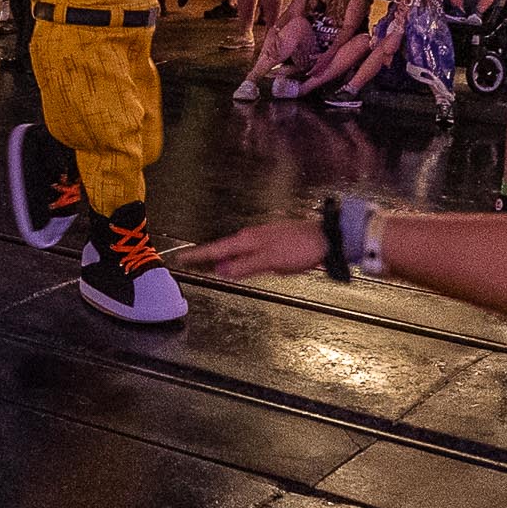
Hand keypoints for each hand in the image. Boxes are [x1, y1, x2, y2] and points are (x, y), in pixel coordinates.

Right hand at [180, 218, 322, 280]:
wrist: (326, 239)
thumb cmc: (300, 248)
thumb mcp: (270, 261)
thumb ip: (245, 266)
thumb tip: (221, 270)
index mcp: (248, 240)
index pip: (216, 249)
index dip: (198, 255)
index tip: (180, 258)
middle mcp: (251, 237)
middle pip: (222, 249)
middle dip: (205, 256)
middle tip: (188, 262)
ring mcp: (261, 240)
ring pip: (235, 251)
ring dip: (221, 258)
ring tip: (207, 264)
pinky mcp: (271, 245)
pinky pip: (247, 253)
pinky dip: (237, 259)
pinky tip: (238, 265)